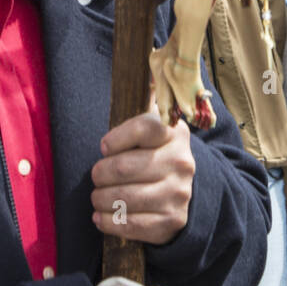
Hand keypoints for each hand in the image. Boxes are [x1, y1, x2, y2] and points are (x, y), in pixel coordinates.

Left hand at [91, 104, 194, 244]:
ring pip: (124, 198)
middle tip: (96, 176)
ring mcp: (179, 194)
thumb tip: (142, 59)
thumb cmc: (157, 155)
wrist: (191, 193)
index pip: (144, 128)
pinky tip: (101, 217)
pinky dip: (109, 222)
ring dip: (101, 199)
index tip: (104, 146)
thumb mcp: (155, 127)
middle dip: (100, 174)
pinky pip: (131, 226)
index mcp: (175, 134)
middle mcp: (181, 163)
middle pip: (124, 167)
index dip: (117, 137)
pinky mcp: (172, 222)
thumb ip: (146, 99)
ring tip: (97, 197)